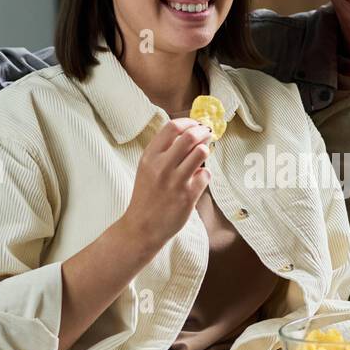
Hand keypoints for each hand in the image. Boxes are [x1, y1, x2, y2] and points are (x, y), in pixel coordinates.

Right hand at [119, 117, 212, 250]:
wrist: (142, 227)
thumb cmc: (146, 195)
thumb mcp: (146, 168)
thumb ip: (163, 151)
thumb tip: (188, 133)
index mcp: (150, 156)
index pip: (172, 127)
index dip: (188, 122)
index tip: (195, 124)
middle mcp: (161, 166)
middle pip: (190, 136)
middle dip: (203, 132)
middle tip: (207, 134)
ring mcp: (175, 181)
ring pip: (201, 152)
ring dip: (206, 151)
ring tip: (202, 155)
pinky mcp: (188, 196)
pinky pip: (205, 174)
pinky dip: (205, 174)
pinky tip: (198, 179)